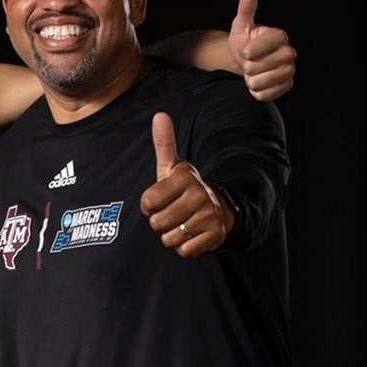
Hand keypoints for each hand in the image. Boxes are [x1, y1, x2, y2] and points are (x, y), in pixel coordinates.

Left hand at [139, 113, 233, 256]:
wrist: (219, 208)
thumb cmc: (185, 189)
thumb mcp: (172, 167)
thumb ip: (164, 143)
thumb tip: (159, 115)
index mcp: (184, 177)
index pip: (147, 203)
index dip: (149, 206)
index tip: (162, 200)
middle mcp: (199, 195)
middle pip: (157, 223)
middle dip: (160, 222)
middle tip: (174, 213)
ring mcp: (209, 216)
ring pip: (169, 238)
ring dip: (172, 235)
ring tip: (183, 223)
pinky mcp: (215, 236)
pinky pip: (184, 250)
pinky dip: (185, 247)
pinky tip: (193, 234)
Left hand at [228, 0, 294, 101]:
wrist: (246, 61)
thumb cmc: (244, 40)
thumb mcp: (241, 24)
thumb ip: (246, 8)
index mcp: (280, 36)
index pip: (266, 45)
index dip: (250, 50)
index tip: (245, 50)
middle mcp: (289, 52)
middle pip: (264, 65)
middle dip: (249, 66)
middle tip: (248, 62)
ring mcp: (289, 70)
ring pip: (263, 82)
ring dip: (250, 80)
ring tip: (252, 72)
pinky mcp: (286, 85)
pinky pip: (266, 95)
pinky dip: (256, 91)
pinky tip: (257, 83)